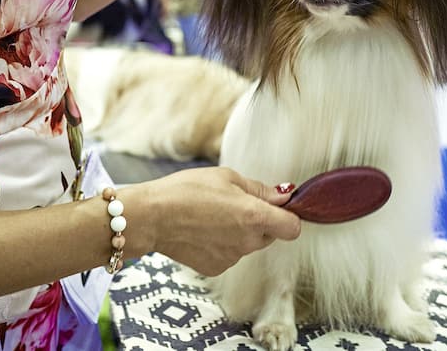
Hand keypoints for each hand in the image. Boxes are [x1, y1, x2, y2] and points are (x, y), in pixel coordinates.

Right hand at [128, 167, 301, 276]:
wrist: (152, 217)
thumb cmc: (186, 190)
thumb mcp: (226, 177)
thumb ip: (259, 189)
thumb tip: (284, 196)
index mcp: (255, 217)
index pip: (293, 228)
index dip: (289, 216)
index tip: (278, 208)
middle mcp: (248, 242)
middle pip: (270, 235)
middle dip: (260, 222)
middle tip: (234, 204)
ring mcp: (232, 258)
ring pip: (248, 245)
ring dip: (240, 233)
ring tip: (212, 216)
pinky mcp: (216, 268)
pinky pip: (230, 255)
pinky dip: (222, 245)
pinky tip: (202, 231)